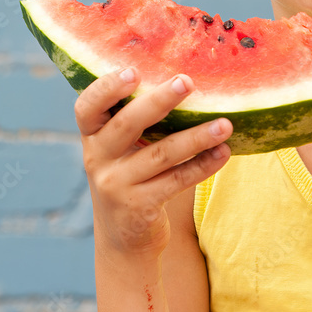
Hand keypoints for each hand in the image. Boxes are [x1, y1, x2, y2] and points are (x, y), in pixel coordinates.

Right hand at [75, 68, 232, 260]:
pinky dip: (202, 166)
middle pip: (127, 124)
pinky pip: (176, 181)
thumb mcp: (121, 149)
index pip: (87, 107)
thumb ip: (137, 120)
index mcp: (92, 136)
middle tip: (187, 82)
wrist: (125, 239)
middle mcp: (98, 159)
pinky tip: (223, 153)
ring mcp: (117, 185)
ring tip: (225, 124)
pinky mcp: (139, 208)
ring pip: (161, 154)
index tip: (133, 72)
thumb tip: (183, 79)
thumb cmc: (132, 176)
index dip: (106, 88)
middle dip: (159, 101)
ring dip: (196, 137)